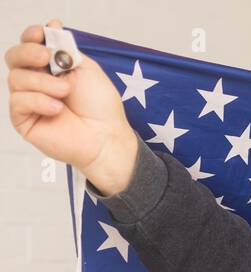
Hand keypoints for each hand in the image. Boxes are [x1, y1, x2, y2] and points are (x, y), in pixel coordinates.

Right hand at [6, 19, 137, 193]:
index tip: (41, 33)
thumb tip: (52, 26)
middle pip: (13, 57)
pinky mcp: (23, 120)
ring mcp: (28, 101)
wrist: (107, 137)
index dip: (31, 36)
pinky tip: (56, 108)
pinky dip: (38, 101)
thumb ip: (66, 49)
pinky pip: (18, 101)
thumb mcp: (86, 69)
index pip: (28, 46)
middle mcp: (36, 82)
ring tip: (65, 92)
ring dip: (42, 82)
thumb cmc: (101, 108)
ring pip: (15, 78)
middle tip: (46, 57)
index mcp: (50, 68)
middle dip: (28, 52)